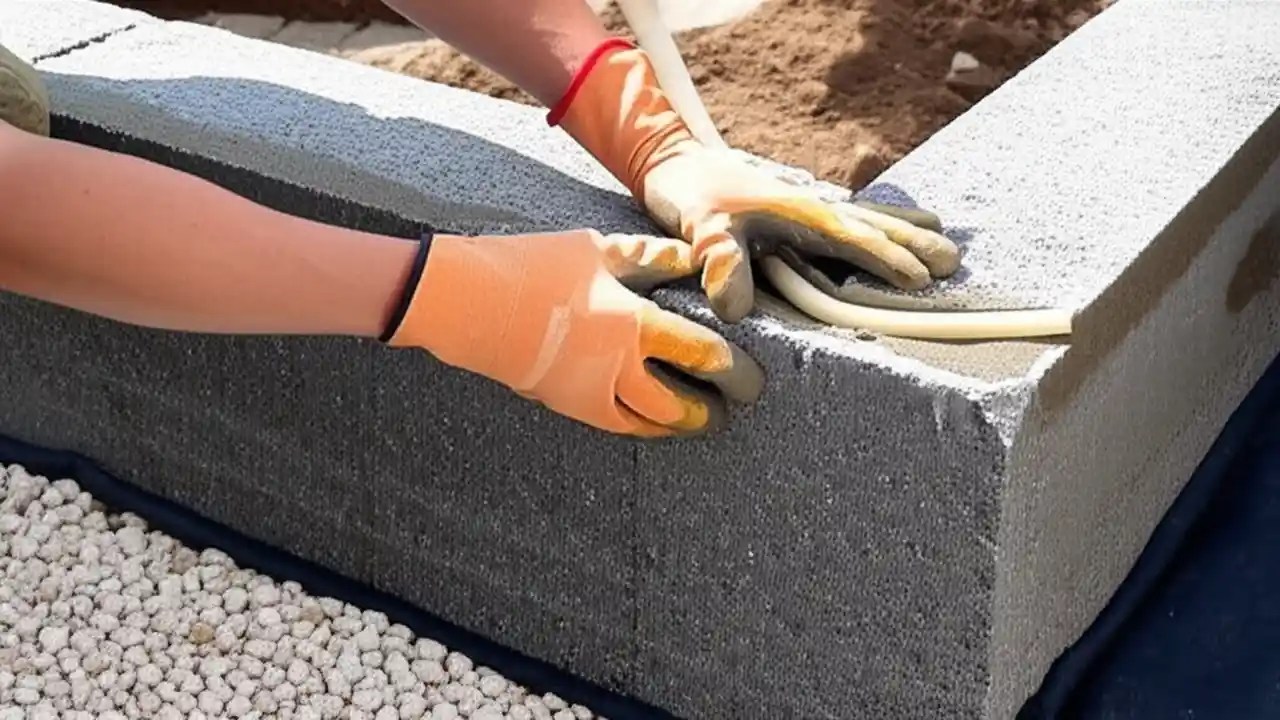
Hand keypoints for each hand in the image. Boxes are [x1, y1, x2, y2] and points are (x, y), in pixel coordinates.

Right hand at [383, 229, 763, 437]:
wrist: (471, 305)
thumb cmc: (535, 267)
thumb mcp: (599, 250)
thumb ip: (652, 259)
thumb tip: (695, 258)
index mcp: (634, 325)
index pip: (704, 356)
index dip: (737, 370)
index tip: (754, 375)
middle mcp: (620, 369)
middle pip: (686, 404)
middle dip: (721, 407)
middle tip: (740, 403)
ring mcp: (593, 394)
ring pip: (655, 426)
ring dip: (687, 425)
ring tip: (706, 417)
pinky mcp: (570, 405)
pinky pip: (621, 427)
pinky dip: (648, 427)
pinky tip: (659, 420)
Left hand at [551, 41, 958, 321]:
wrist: (674, 162)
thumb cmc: (690, 194)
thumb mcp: (700, 227)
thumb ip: (719, 262)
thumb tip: (734, 307)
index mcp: (799, 212)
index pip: (852, 239)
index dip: (885, 260)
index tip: (919, 279)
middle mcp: (813, 208)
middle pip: (875, 227)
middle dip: (914, 244)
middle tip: (954, 263)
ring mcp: (809, 208)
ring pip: (869, 220)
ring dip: (906, 233)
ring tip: (946, 245)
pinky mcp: (800, 213)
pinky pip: (852, 221)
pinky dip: (881, 226)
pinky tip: (895, 231)